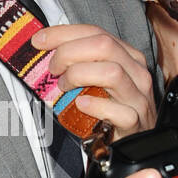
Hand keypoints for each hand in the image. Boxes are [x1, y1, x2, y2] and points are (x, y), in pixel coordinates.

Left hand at [32, 24, 156, 138]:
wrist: (132, 144)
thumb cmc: (109, 109)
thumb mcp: (96, 80)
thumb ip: (79, 62)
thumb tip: (44, 48)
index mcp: (128, 56)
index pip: (96, 32)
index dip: (64, 34)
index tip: (39, 40)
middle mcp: (137, 73)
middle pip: (104, 46)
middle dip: (69, 52)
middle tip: (53, 69)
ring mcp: (138, 98)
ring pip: (112, 73)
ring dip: (79, 76)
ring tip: (64, 87)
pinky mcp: (135, 123)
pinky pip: (117, 111)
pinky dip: (95, 105)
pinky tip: (80, 105)